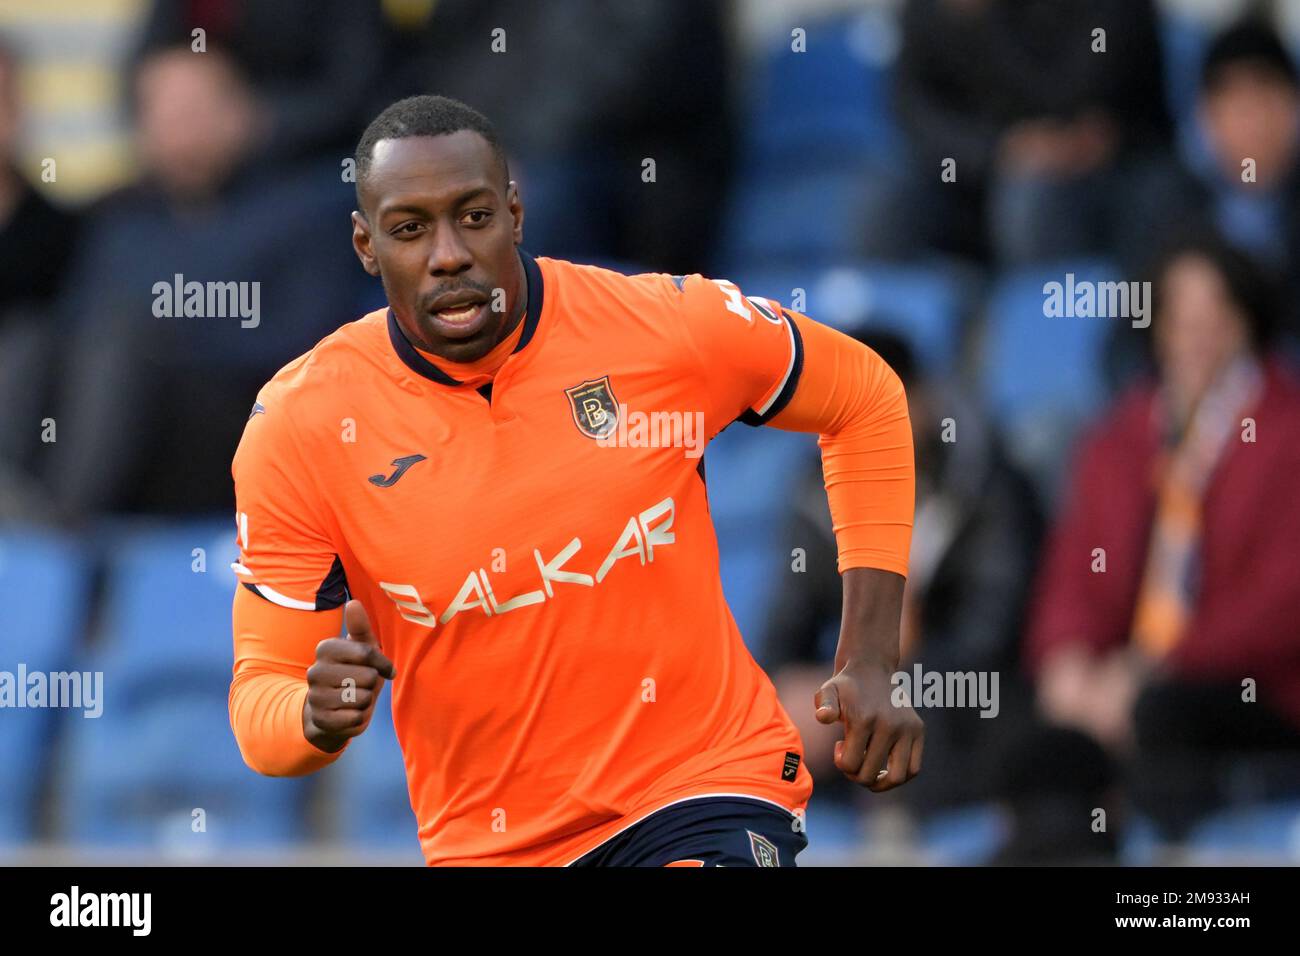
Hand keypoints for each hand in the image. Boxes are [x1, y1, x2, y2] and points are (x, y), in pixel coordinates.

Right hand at [303, 599, 396, 752]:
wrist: (332, 710)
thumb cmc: (354, 673)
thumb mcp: (361, 649)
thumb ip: (360, 628)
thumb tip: (353, 602)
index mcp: (326, 648)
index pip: (367, 653)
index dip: (383, 664)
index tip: (385, 669)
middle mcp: (315, 670)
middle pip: (367, 677)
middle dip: (372, 685)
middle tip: (361, 685)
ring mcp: (315, 696)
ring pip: (362, 699)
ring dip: (365, 702)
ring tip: (354, 698)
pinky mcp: (320, 720)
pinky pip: (355, 719)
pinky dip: (359, 719)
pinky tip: (349, 713)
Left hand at [815, 660, 923, 791]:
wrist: (871, 668)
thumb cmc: (845, 687)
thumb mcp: (828, 692)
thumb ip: (823, 705)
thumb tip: (823, 717)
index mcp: (865, 719)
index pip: (851, 765)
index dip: (841, 763)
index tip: (840, 746)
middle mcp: (889, 725)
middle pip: (871, 774)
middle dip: (856, 774)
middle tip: (852, 759)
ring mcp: (907, 728)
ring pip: (898, 777)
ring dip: (880, 783)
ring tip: (869, 773)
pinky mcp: (918, 730)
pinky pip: (913, 768)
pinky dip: (899, 776)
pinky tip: (885, 768)